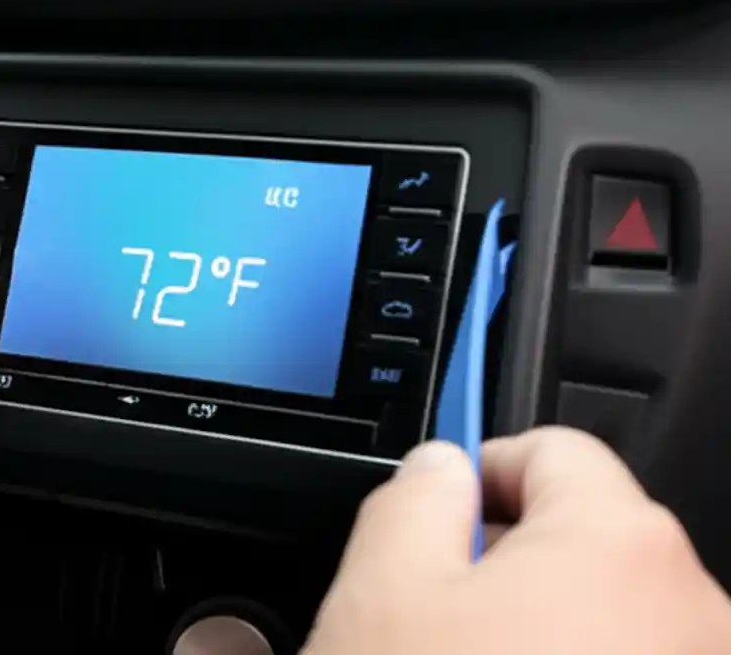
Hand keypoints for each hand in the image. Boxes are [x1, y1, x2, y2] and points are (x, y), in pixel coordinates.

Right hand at [303, 427, 730, 654]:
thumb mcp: (384, 591)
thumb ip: (414, 498)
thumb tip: (439, 469)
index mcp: (620, 546)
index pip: (555, 450)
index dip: (479, 471)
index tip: (442, 506)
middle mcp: (692, 611)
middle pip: (588, 537)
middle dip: (510, 559)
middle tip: (439, 609)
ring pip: (609, 614)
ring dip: (543, 625)